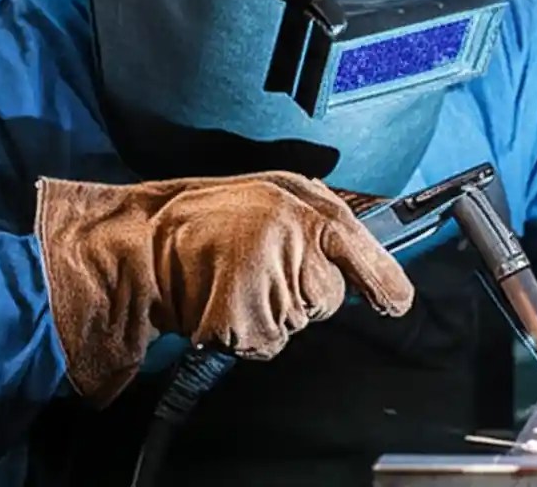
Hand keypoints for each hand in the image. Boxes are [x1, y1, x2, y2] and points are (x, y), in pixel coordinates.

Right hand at [35, 171, 412, 405]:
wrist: (140, 246)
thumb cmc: (203, 218)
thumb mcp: (273, 194)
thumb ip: (321, 216)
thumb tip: (366, 251)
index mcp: (308, 207)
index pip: (362, 250)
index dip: (385, 281)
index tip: (396, 301)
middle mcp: (298, 243)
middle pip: (331, 296)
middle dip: (306, 291)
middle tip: (261, 268)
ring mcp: (277, 284)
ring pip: (303, 320)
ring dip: (276, 311)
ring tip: (235, 281)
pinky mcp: (254, 322)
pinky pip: (272, 342)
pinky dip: (251, 332)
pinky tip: (223, 303)